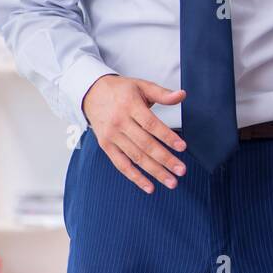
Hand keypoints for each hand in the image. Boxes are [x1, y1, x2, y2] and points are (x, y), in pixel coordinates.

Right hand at [82, 75, 187, 193]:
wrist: (90, 93)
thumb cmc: (121, 90)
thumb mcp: (141, 86)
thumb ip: (162, 93)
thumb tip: (182, 95)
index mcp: (130, 106)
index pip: (151, 124)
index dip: (167, 136)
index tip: (182, 147)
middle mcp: (119, 122)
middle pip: (145, 144)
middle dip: (165, 159)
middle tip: (181, 170)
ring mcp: (111, 136)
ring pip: (135, 157)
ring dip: (154, 171)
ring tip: (171, 182)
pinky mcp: (106, 146)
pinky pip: (121, 164)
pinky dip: (135, 177)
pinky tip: (149, 187)